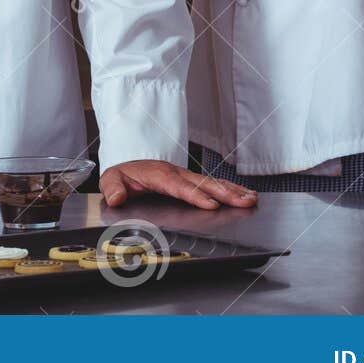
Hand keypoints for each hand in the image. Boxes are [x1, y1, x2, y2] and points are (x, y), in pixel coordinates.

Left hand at [99, 159, 257, 210]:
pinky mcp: (192, 179)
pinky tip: (245, 195)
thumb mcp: (112, 178)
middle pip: (203, 184)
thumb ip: (113, 188)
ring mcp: (186, 175)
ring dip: (233, 190)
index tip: (211, 204)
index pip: (179, 187)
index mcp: (159, 175)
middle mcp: (176, 173)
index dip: (195, 195)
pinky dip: (231, 188)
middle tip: (243, 201)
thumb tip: (116, 197)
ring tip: (251, 198)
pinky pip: (213, 183)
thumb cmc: (124, 171)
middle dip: (224, 193)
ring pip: (212, 183)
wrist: (128, 158)